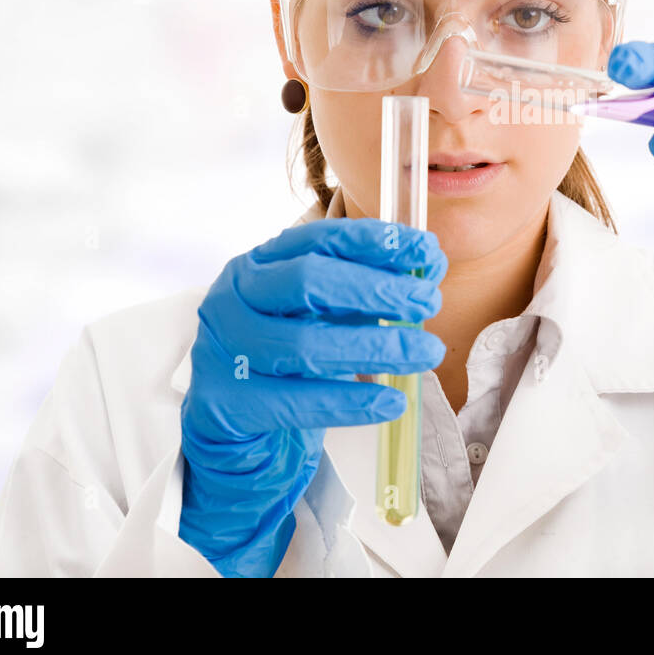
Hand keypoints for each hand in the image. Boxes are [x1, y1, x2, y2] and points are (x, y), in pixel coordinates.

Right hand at [180, 218, 446, 576]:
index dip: (374, 241)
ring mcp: (224, 349)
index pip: (319, 238)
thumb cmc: (285, 352)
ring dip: (375, 347)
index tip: (426, 249)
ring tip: (425, 353)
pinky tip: (391, 402)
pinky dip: (349, 403)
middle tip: (428, 302)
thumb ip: (367, 287)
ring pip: (304, 346)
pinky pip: (295, 402)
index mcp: (261, 262)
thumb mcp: (322, 310)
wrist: (228, 417)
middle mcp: (235, 296)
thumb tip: (429, 263)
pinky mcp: (225, 403)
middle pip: (308, 281)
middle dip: (376, 289)